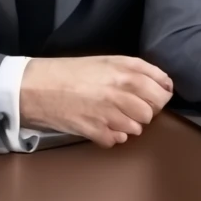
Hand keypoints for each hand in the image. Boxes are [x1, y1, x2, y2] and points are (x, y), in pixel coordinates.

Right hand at [19, 55, 173, 147]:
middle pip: (152, 110)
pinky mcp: (96, 132)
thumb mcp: (106, 61)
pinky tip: (101, 125)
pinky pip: (117, 140)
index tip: (155, 95)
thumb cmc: (70, 72)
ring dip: (129, 124)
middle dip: (146, 110)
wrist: (36, 87)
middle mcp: (120, 91)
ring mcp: (109, 113)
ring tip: (113, 115)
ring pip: (137, 128)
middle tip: (132, 106)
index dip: (161, 93)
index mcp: (125, 70)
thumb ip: (136, 69)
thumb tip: (163, 82)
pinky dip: (112, 136)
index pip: (162, 88)